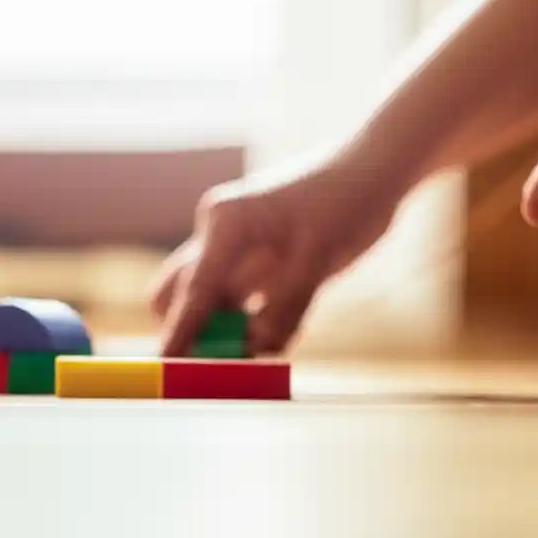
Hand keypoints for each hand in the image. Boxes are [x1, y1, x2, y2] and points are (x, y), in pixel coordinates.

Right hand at [151, 151, 404, 355]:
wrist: (373, 174)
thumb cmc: (345, 202)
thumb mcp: (319, 257)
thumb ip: (286, 305)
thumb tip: (257, 346)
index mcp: (225, 223)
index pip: (194, 288)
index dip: (180, 329)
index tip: (165, 364)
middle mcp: (221, 237)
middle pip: (183, 294)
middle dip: (192, 329)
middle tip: (220, 361)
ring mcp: (238, 252)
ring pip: (215, 304)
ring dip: (230, 331)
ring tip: (266, 346)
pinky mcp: (260, 267)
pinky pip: (245, 307)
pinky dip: (257, 326)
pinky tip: (285, 326)